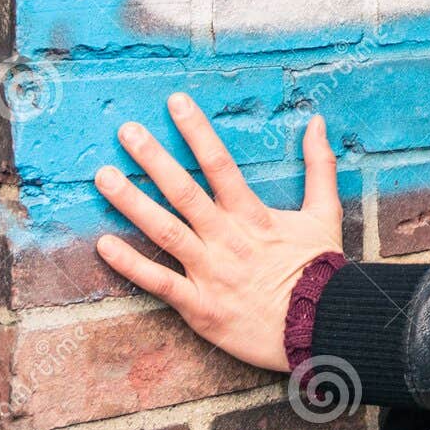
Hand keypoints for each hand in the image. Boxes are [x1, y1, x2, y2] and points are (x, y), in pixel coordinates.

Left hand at [92, 93, 343, 372]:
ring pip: (165, 231)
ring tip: (104, 177)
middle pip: (185, 192)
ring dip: (132, 203)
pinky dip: (130, 265)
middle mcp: (227, 238)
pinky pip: (159, 283)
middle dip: (154, 159)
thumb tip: (315, 123)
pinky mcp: (200, 306)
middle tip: (126, 131)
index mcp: (254, 216)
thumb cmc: (321, 269)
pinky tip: (104, 245)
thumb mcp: (325, 213)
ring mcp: (210, 272)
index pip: (221, 166)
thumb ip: (319, 166)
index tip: (175, 104)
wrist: (321, 325)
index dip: (197, 133)